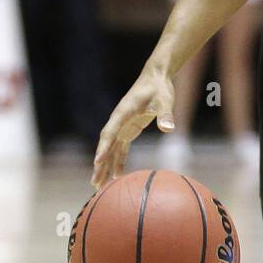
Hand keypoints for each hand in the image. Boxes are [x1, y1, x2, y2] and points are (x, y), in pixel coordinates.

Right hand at [92, 65, 175, 186]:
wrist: (156, 78)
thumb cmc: (159, 88)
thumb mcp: (165, 100)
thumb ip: (165, 115)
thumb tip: (168, 129)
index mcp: (123, 112)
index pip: (110, 132)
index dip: (104, 147)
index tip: (97, 161)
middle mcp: (119, 120)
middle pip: (105, 144)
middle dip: (99, 164)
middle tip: (95, 182)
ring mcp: (122, 125)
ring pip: (110, 149)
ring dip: (105, 166)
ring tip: (99, 185)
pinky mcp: (129, 128)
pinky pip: (120, 148)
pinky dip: (117, 161)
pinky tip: (116, 175)